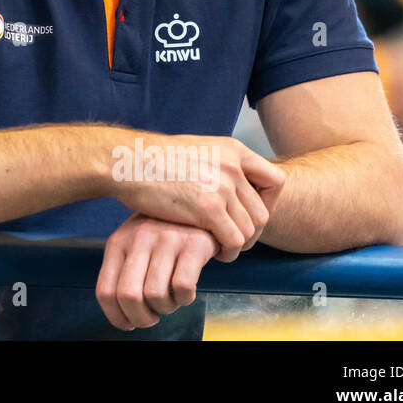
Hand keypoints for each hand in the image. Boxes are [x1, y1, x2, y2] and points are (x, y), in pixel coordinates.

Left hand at [96, 213, 217, 330]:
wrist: (198, 204)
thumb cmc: (163, 232)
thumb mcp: (134, 243)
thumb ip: (124, 271)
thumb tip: (122, 315)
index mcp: (118, 242)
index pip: (105, 291)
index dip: (116, 317)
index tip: (128, 324)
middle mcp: (139, 238)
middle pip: (129, 297)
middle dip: (141, 318)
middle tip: (152, 317)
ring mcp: (167, 239)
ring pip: (156, 296)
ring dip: (166, 308)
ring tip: (171, 300)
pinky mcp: (194, 244)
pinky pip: (183, 287)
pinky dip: (185, 298)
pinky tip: (186, 291)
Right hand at [111, 132, 285, 262]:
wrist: (126, 161)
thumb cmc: (151, 160)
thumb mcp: (196, 149)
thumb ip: (218, 165)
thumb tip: (231, 186)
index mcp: (232, 150)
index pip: (276, 181)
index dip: (268, 203)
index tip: (248, 214)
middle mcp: (233, 166)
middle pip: (263, 213)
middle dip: (250, 233)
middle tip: (231, 240)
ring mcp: (222, 187)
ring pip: (249, 230)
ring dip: (237, 246)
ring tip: (219, 247)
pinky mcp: (208, 208)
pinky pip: (233, 240)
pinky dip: (227, 252)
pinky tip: (211, 252)